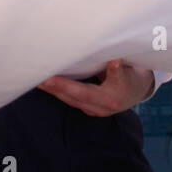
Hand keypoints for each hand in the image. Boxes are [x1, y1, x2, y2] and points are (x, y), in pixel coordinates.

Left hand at [38, 60, 154, 116]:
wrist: (139, 91)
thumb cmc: (132, 76)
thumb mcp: (129, 71)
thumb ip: (118, 69)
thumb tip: (113, 61)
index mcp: (109, 98)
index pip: (82, 92)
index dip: (64, 85)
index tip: (48, 78)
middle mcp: (99, 108)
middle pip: (70, 97)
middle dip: (51, 87)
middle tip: (32, 76)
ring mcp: (93, 110)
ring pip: (68, 99)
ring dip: (51, 89)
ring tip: (33, 77)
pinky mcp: (88, 107)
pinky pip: (70, 99)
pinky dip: (58, 91)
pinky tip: (45, 83)